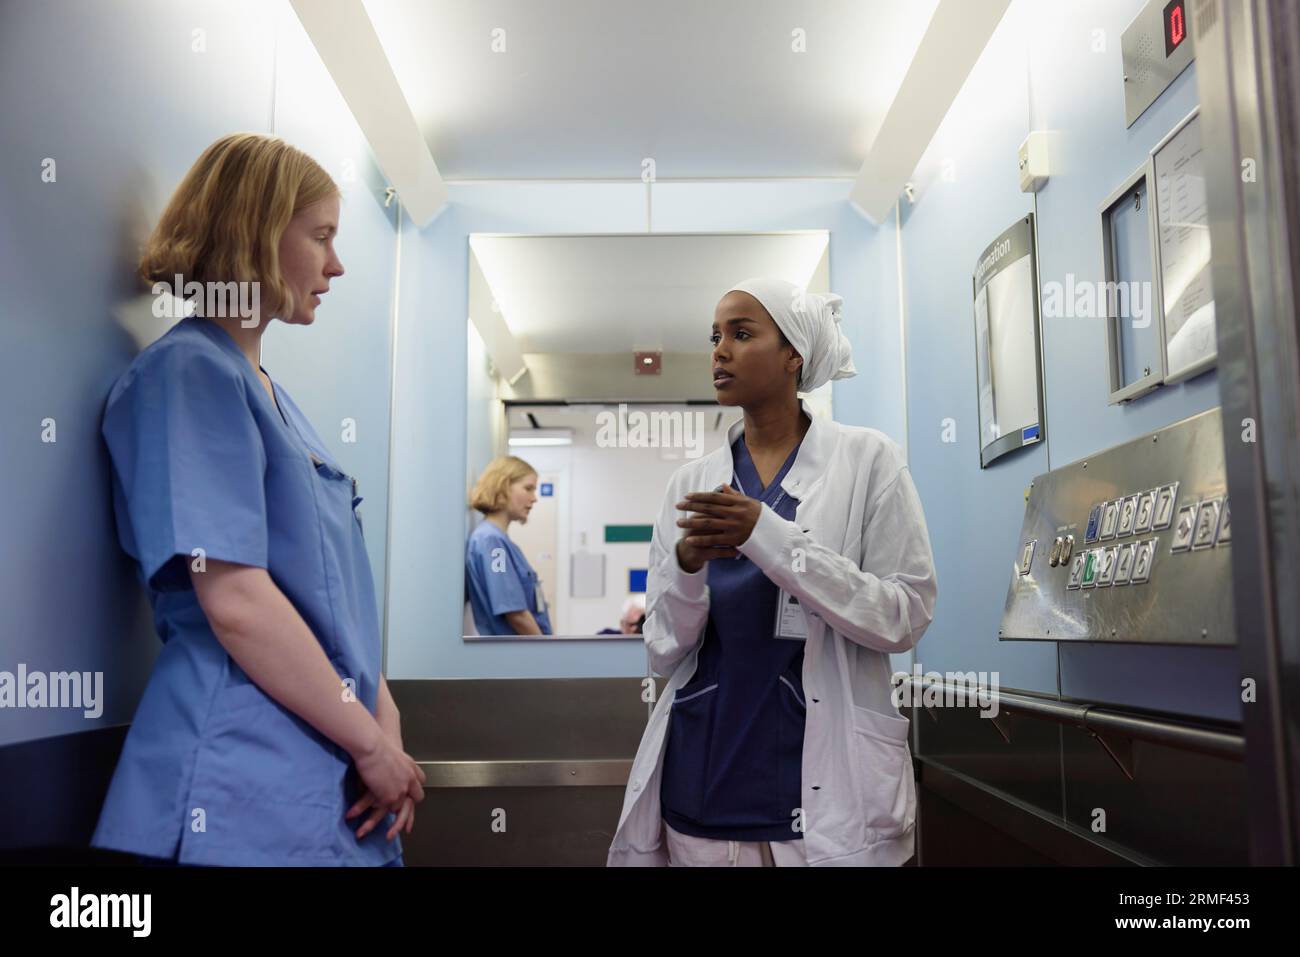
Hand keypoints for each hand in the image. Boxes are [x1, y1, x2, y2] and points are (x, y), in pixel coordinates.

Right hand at [347, 705, 415, 840]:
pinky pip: (385, 810)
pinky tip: (372, 823)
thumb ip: (392, 759)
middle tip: (406, 823)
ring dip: (396, 823)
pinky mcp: (388, 795)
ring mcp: (400, 788)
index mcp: (410, 765)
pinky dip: (377, 817)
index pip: (420, 780)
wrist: (372, 743)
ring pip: (402, 809)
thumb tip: (387, 760)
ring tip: (390, 836)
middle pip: (416, 798)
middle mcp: (409, 778)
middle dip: (410, 809)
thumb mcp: (391, 748)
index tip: (412, 797)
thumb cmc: (376, 740)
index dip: (415, 790)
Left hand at [674, 485, 761, 571]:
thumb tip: (722, 485)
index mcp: (737, 502)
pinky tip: (688, 539)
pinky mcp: (733, 539)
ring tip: (678, 523)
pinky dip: (700, 539)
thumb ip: (734, 494)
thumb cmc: (760, 516)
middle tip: (678, 506)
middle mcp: (734, 513)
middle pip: (707, 509)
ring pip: (707, 524)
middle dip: (690, 507)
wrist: (773, 533)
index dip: (699, 496)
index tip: (687, 496)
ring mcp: (733, 526)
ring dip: (691, 523)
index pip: (714, 497)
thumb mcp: (749, 502)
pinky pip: (713, 540)